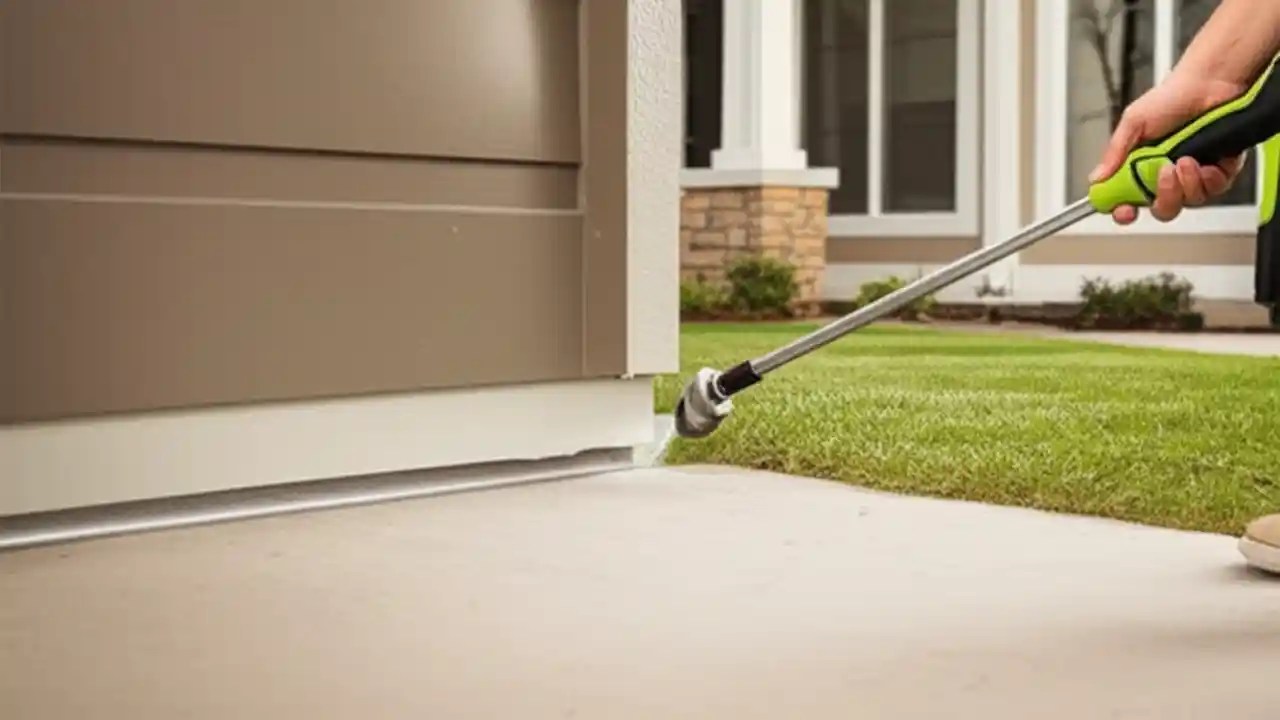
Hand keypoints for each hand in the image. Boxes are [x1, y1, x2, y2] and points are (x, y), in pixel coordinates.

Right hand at [1091, 72, 1247, 224]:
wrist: (1209, 82)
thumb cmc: (1172, 96)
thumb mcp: (1134, 122)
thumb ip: (1115, 152)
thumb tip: (1096, 178)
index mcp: (1141, 168)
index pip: (1127, 201)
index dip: (1124, 211)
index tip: (1126, 209)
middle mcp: (1167, 176)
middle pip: (1162, 209)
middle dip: (1165, 197)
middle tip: (1164, 173)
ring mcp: (1193, 176)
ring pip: (1190, 201)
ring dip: (1188, 184)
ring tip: (1186, 159)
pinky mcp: (1220, 171)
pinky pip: (1215, 190)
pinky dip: (1210, 179)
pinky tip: (1207, 162)